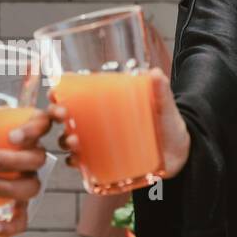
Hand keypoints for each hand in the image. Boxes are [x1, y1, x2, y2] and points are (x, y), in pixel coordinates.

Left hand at [0, 101, 52, 236]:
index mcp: (25, 133)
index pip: (41, 125)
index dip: (33, 130)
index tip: (12, 136)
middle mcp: (31, 158)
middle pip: (36, 158)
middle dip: (12, 160)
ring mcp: (27, 183)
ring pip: (31, 187)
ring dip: (8, 187)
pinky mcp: (20, 207)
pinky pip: (22, 220)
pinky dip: (10, 226)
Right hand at [48, 67, 191, 179]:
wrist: (182, 154)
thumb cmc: (168, 124)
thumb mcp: (164, 107)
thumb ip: (161, 92)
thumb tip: (155, 73)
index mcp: (106, 104)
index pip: (75, 94)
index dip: (59, 93)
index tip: (54, 93)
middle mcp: (96, 123)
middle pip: (65, 117)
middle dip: (56, 115)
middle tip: (63, 115)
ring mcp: (98, 143)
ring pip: (70, 140)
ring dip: (65, 140)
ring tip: (74, 142)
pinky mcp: (103, 163)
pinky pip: (82, 163)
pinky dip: (76, 163)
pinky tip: (77, 161)